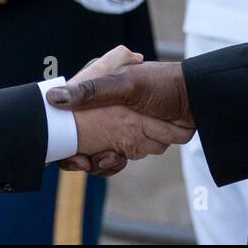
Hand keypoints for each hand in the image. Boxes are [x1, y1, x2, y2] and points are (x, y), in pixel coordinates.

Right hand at [47, 60, 194, 174]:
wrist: (193, 100)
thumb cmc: (159, 83)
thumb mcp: (124, 83)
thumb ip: (92, 91)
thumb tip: (54, 98)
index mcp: (98, 93)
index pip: (68, 117)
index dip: (62, 137)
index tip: (66, 149)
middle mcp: (105, 111)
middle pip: (79, 141)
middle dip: (80, 154)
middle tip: (83, 160)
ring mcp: (118, 129)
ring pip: (97, 153)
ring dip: (99, 160)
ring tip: (107, 157)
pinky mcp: (132, 143)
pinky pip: (116, 160)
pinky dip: (114, 164)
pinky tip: (116, 159)